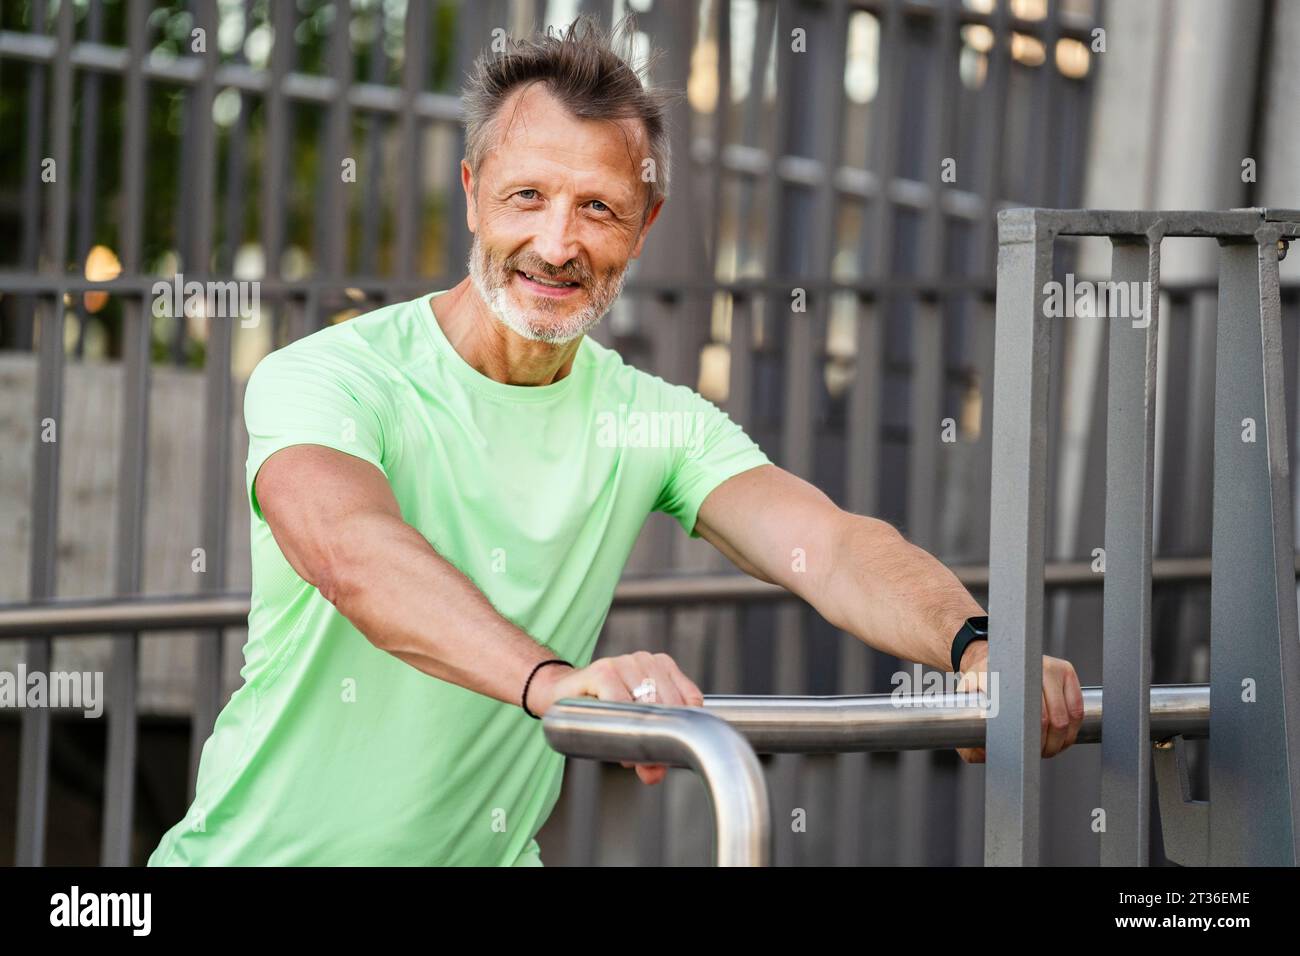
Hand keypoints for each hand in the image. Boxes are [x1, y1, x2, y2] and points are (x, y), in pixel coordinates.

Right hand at [526, 651, 704, 784]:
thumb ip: (650, 749)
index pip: (690, 699)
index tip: (669, 751)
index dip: (681, 730)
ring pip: (646, 706)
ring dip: (639, 737)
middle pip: (669, 706)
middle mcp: (646, 660)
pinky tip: (612, 736)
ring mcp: (624, 662)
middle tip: (645, 763)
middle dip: (660, 740)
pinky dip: (619, 725)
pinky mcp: (602, 671)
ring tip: (627, 755)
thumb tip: (655, 774)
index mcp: (662, 666)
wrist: (560, 694)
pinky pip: (620, 702)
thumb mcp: (632, 726)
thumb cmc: (602, 709)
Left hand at [953, 642, 1084, 762]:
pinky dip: (1072, 728)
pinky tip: (1061, 737)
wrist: (991, 660)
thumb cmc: (979, 688)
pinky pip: (1077, 708)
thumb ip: (967, 738)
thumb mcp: (965, 709)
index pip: (1019, 717)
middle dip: (1046, 745)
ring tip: (1049, 748)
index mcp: (998, 676)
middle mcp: (1024, 668)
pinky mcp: (1065, 670)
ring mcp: (1048, 666)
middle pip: (1048, 720)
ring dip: (1061, 740)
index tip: (1024, 751)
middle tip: (1038, 754)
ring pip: (1066, 716)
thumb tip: (986, 755)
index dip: (1027, 741)